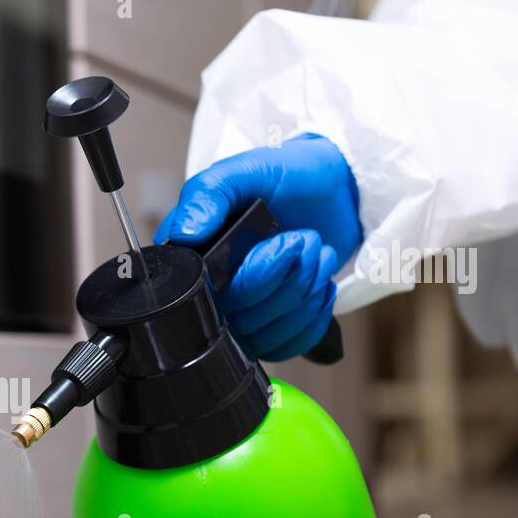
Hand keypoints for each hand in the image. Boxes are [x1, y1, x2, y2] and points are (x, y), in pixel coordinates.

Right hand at [155, 134, 360, 360]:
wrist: (333, 190)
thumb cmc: (286, 177)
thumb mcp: (244, 171)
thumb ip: (207, 194)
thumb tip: (184, 233)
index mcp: (191, 255)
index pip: (204, 295)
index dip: (251, 276)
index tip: (284, 242)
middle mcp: (209, 289)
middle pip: (238, 319)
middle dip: (287, 277)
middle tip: (304, 240)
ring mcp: (239, 313)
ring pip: (264, 336)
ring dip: (304, 292)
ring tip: (315, 254)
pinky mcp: (268, 328)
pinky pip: (285, 346)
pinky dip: (312, 315)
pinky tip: (319, 283)